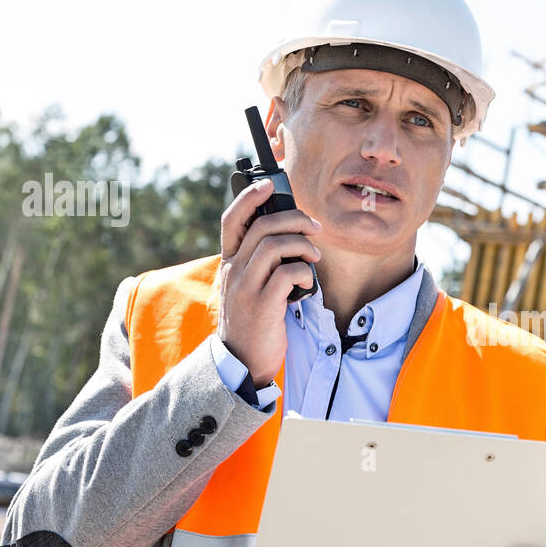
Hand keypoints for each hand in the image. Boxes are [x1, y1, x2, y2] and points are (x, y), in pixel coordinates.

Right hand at [217, 178, 322, 386]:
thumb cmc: (253, 320)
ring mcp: (245, 288)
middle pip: (262, 226)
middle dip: (294, 219)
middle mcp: (233, 271)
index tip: (270, 185)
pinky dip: (302, 273)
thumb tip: (292, 237)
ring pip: (273, 246)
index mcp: (230, 263)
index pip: (232, 219)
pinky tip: (307, 283)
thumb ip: (262, 263)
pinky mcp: (261, 306)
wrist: (241, 361)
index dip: (250, 197)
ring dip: (302, 245)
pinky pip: (285, 275)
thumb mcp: (250, 286)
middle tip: (315, 227)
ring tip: (314, 257)